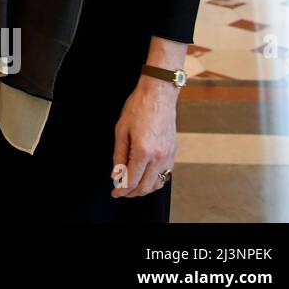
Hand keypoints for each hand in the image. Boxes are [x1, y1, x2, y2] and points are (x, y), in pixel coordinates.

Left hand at [110, 77, 178, 197]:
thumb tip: (116, 175)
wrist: (159, 95)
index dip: (121, 190)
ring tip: (131, 187)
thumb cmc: (137, 108)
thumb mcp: (121, 130)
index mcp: (143, 151)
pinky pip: (165, 174)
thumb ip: (119, 155)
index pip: (132, 180)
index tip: (115, 193)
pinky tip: (145, 178)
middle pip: (145, 186)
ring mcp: (169, 156)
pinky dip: (155, 181)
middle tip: (121, 192)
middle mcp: (159, 157)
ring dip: (144, 189)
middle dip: (131, 193)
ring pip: (157, 183)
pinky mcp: (173, 152)